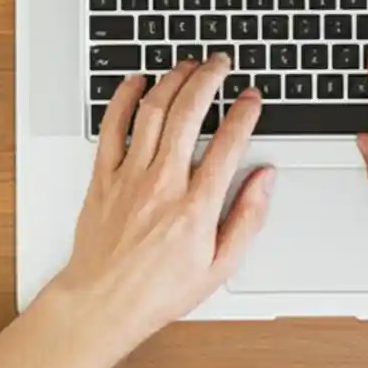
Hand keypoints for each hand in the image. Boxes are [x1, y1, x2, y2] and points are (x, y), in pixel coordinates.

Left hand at [51, 55, 274, 350]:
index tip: (252, 98)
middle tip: (221, 64)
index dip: (245, 113)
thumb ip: (247, 217)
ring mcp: (130, 177)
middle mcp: (163, 185)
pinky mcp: (103, 178)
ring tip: (188, 65)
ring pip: (152, 111)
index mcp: (196, 207)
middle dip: (209, 79)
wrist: (102, 303)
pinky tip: (137, 83)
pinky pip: (112, 127)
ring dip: (173, 80)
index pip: (228, 144)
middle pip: (188, 113)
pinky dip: (124, 98)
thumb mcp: (220, 265)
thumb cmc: (159, 290)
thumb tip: (265, 179)